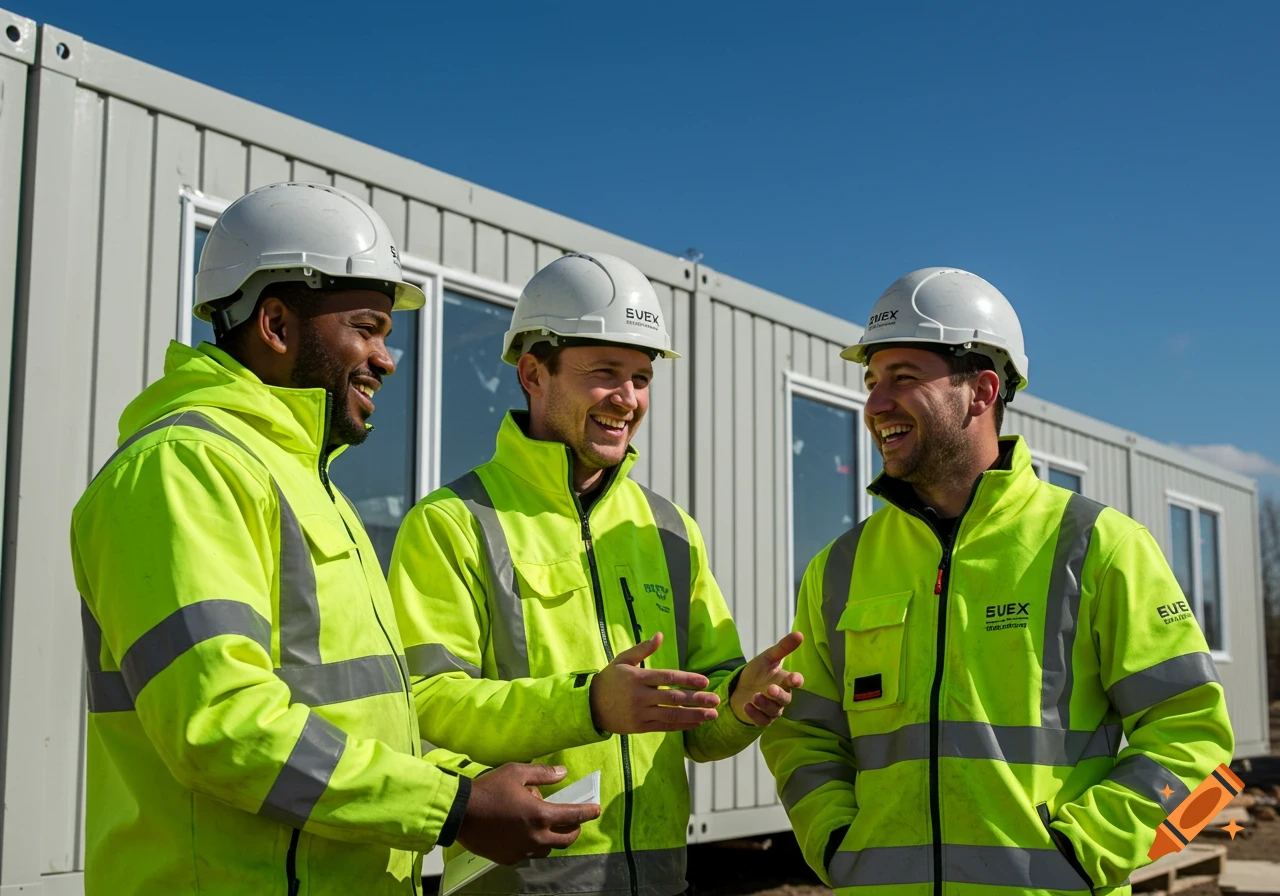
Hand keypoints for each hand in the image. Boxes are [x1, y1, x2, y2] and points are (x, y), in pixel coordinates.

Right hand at [456, 763, 600, 864]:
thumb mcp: (517, 772)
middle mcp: (535, 836)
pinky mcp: (509, 858)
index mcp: (540, 814)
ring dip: (553, 838)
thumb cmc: (489, 789)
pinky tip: (526, 833)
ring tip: (547, 825)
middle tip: (574, 821)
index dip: (588, 813)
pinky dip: (533, 844)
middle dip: (574, 829)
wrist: (460, 813)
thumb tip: (562, 773)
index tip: (596, 810)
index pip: (573, 816)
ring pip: (548, 848)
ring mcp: (522, 850)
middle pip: (566, 839)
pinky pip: (529, 853)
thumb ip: (543, 773)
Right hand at [589, 632, 720, 734]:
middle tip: (716, 699)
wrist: (590, 705)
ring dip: (694, 715)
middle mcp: (640, 696)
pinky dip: (682, 725)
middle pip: (674, 698)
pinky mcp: (640, 727)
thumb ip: (643, 649)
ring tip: (712, 714)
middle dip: (697, 699)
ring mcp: (640, 713)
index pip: (668, 678)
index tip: (706, 681)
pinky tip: (696, 723)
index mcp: (638, 678)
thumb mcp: (623, 660)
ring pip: (672, 715)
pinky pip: (665, 727)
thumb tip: (660, 635)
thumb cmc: (610, 679)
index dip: (688, 680)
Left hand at [729, 632, 804, 725]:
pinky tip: (747, 706)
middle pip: (786, 699)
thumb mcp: (767, 657)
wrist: (739, 687)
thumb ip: (783, 647)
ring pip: (774, 711)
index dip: (796, 680)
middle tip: (770, 688)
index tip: (795, 679)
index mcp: (784, 680)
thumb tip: (800, 633)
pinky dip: (755, 715)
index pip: (795, 681)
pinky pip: (762, 721)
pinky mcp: (761, 718)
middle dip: (779, 695)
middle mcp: (781, 696)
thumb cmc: (757, 672)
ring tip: (754, 696)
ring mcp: (772, 708)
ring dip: (765, 704)